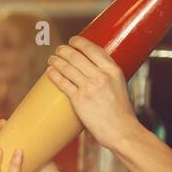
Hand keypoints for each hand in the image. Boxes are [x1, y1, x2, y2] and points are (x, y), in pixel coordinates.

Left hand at [46, 36, 139, 150]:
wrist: (121, 130)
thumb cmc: (121, 112)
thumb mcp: (119, 86)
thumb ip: (107, 76)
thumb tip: (92, 68)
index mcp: (113, 70)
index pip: (93, 49)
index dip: (80, 42)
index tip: (73, 40)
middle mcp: (101, 76)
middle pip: (77, 56)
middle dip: (64, 50)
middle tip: (59, 50)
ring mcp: (89, 87)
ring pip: (67, 67)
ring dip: (56, 60)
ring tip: (51, 59)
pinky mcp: (79, 100)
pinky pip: (63, 82)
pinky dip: (54, 74)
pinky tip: (49, 71)